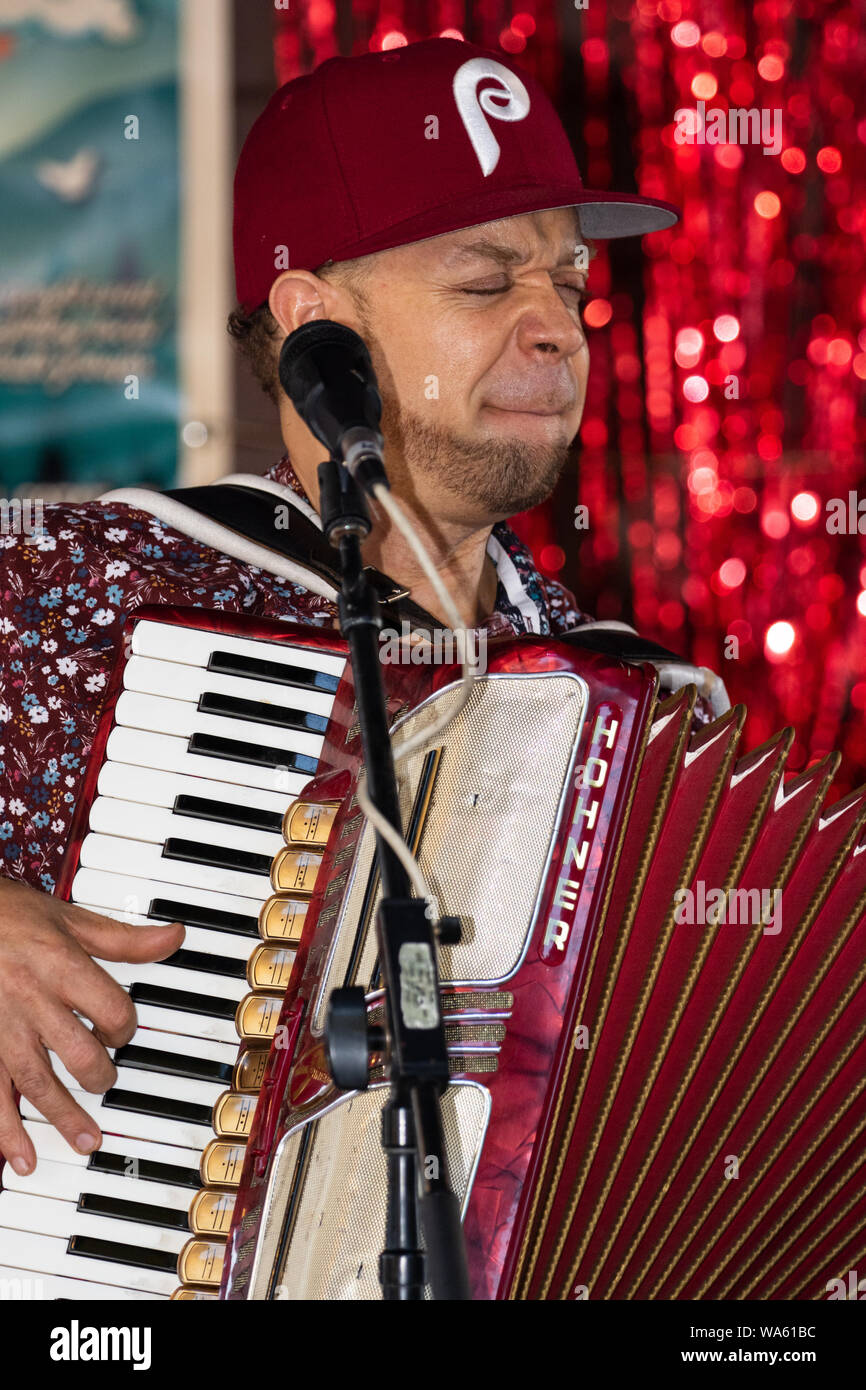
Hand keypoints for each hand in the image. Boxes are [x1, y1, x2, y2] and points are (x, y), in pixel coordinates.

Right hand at [0, 879, 183, 1174]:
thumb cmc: (8, 915)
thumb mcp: (68, 918)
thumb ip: (121, 939)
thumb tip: (173, 938)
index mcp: (61, 966)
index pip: (111, 1009)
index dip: (125, 1025)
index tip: (120, 1029)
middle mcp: (31, 1000)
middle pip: (79, 1052)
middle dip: (100, 1073)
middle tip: (105, 1080)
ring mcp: (0, 1028)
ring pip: (38, 1083)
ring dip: (64, 1117)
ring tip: (87, 1141)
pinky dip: (5, 1131)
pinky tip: (20, 1156)